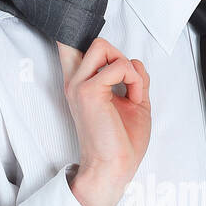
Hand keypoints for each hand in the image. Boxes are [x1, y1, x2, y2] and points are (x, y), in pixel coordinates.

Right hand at [55, 37, 150, 205]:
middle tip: (128, 84)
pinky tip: (133, 99)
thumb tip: (135, 61)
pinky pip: (120, 66)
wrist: (115, 168)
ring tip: (131, 92)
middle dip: (120, 57)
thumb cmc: (122, 143)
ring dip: (126, 66)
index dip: (84, 37)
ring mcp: (79, 86)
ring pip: (103, 46)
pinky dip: (134, 80)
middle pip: (96, 42)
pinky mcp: (89, 91)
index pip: (70, 46)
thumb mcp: (134, 103)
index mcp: (82, 85)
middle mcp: (76, 83)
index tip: (104, 51)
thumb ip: (134, 80)